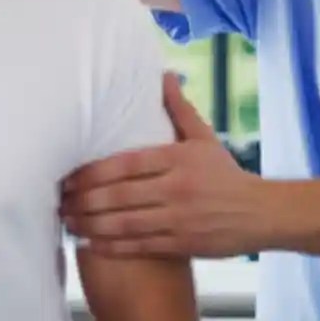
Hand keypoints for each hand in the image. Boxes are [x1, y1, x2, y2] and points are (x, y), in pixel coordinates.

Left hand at [60, 72, 266, 258]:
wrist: (261, 213)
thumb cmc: (226, 174)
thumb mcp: (204, 138)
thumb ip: (179, 109)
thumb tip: (164, 74)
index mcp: (178, 159)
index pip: (126, 164)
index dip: (92, 172)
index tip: (69, 176)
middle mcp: (176, 188)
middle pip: (120, 195)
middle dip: (84, 200)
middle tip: (59, 201)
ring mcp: (179, 219)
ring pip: (125, 223)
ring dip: (91, 224)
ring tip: (68, 222)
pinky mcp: (182, 244)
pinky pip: (139, 246)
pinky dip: (112, 246)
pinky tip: (91, 244)